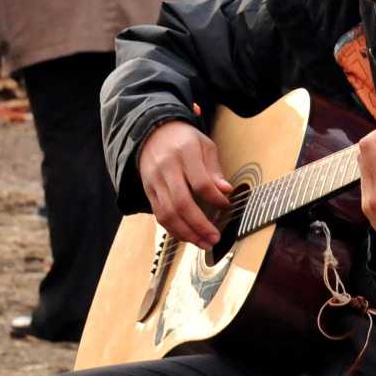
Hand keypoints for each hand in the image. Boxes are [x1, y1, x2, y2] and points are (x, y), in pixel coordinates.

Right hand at [137, 121, 231, 249]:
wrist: (154, 133)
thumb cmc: (185, 140)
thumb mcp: (205, 146)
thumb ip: (214, 169)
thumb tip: (226, 190)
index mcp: (185, 153)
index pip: (200, 182)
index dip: (215, 198)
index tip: (226, 206)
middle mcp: (167, 168)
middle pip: (182, 203)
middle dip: (199, 225)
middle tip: (214, 238)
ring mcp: (155, 181)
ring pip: (168, 213)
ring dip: (186, 233)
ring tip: (203, 243)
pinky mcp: (148, 191)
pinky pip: (159, 215)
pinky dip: (173, 229)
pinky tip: (187, 236)